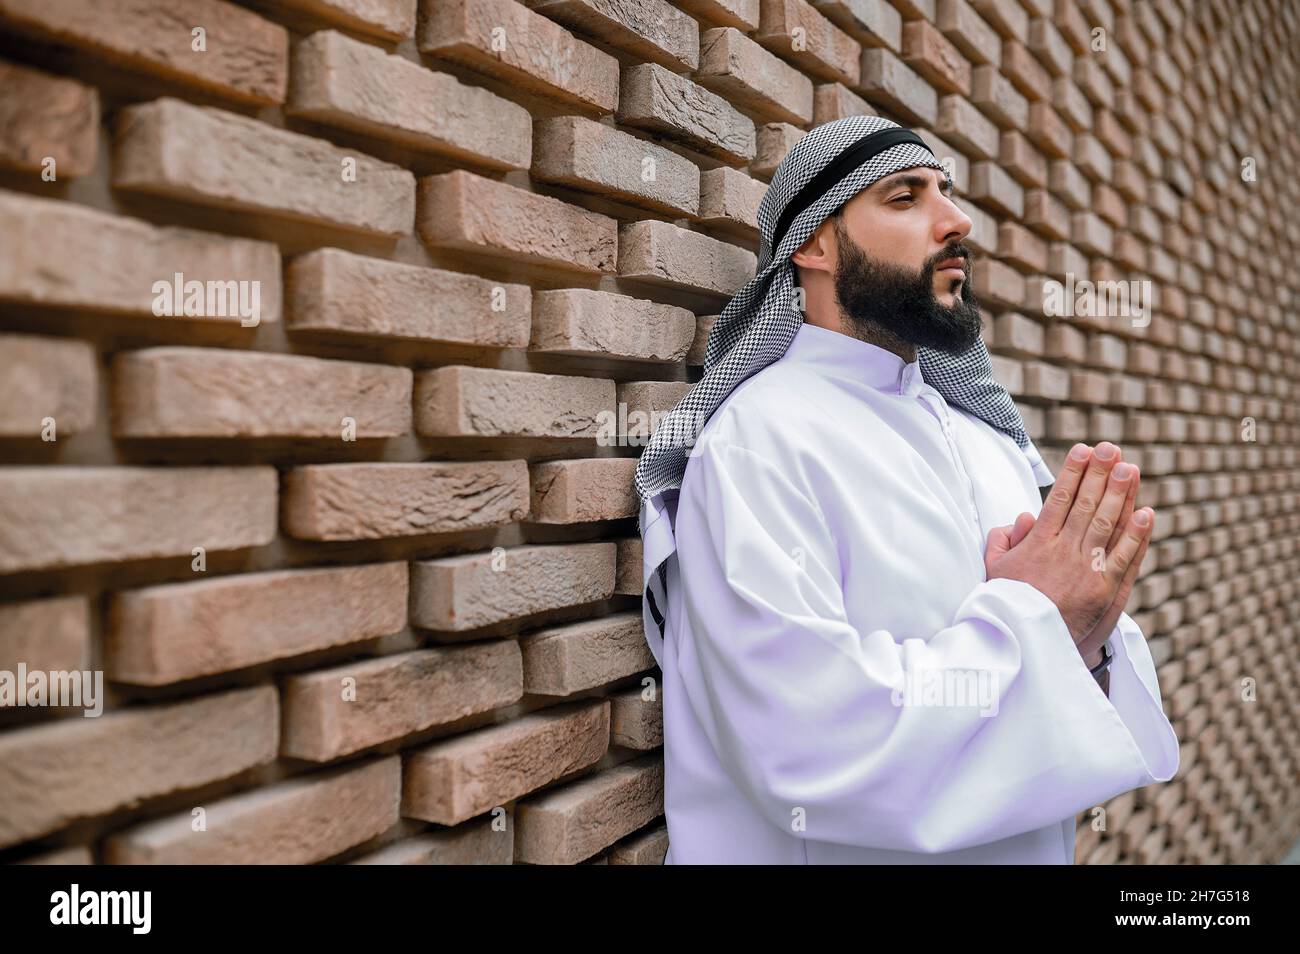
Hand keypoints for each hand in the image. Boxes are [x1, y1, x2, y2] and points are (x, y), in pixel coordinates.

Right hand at [984, 442, 1154, 653]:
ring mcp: (1086, 571)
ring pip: (1107, 525)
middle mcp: (1063, 552)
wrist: (1024, 646)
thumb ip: (1004, 539)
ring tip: (1130, 469)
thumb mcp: (994, 570)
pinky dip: (1137, 535)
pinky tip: (1146, 513)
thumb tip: (1024, 517)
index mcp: (1037, 544)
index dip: (1072, 472)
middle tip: (1111, 449)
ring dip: (1120, 495)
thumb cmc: (1007, 606)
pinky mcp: (1104, 591)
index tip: (1082, 450)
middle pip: (1086, 505)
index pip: (1058, 499)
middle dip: (1099, 474)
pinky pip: (1124, 558)